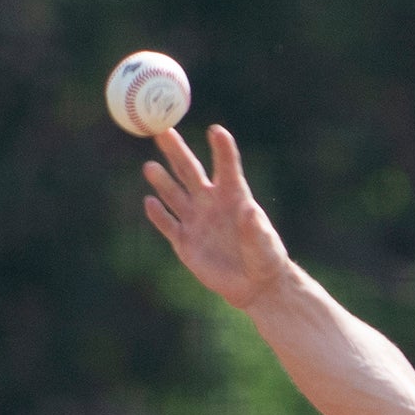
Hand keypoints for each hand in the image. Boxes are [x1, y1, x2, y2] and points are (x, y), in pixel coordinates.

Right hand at [143, 125, 289, 309]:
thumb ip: (255, 228)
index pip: (226, 166)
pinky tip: (150, 203)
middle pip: (189, 170)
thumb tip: (248, 211)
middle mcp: (210, 202)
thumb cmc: (265, 259)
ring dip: (162, 180)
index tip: (217, 131)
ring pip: (174, 194)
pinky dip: (158, 215)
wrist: (253, 286)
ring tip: (150, 167)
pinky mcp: (185, 242)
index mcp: (233, 196)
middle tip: (162, 129)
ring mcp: (195, 220)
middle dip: (176, 150)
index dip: (222, 149)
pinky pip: (168, 225)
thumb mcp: (264, 245)